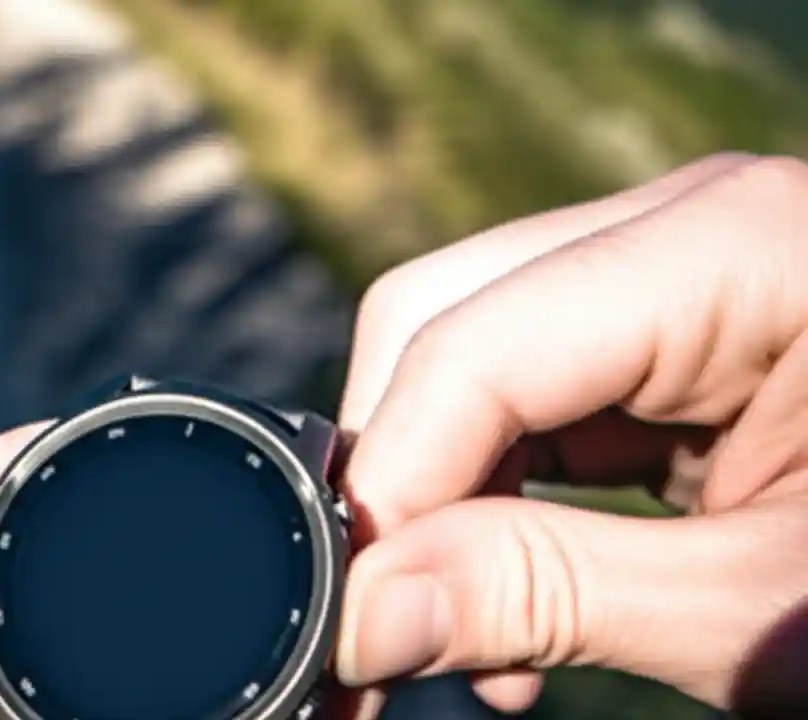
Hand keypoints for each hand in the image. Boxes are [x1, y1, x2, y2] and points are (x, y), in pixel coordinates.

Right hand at [334, 153, 807, 717]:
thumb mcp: (768, 608)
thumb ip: (553, 590)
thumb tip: (371, 612)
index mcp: (736, 248)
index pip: (474, 341)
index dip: (388, 488)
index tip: (352, 625)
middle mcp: (680, 231)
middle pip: (444, 320)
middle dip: (398, 482)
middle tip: (391, 628)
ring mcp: (668, 280)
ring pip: (464, 362)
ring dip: (439, 502)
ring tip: (470, 645)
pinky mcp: (666, 342)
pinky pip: (523, 399)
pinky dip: (491, 500)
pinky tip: (514, 601)